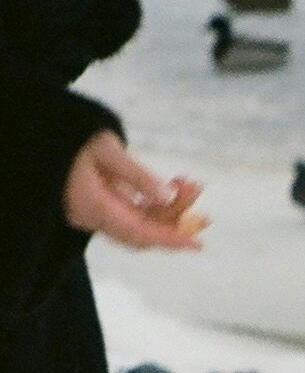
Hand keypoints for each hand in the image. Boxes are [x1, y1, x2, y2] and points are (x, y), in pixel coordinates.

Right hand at [62, 131, 204, 250]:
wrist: (36, 129)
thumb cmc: (69, 134)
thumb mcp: (106, 149)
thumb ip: (137, 176)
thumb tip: (168, 198)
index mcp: (91, 206)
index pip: (138, 232)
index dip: (170, 239)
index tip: (197, 243)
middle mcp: (91, 216)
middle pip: (141, 232)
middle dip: (174, 221)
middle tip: (200, 203)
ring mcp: (92, 213)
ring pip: (138, 222)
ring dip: (168, 209)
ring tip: (188, 184)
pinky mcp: (96, 205)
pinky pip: (129, 212)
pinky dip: (154, 203)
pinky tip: (171, 186)